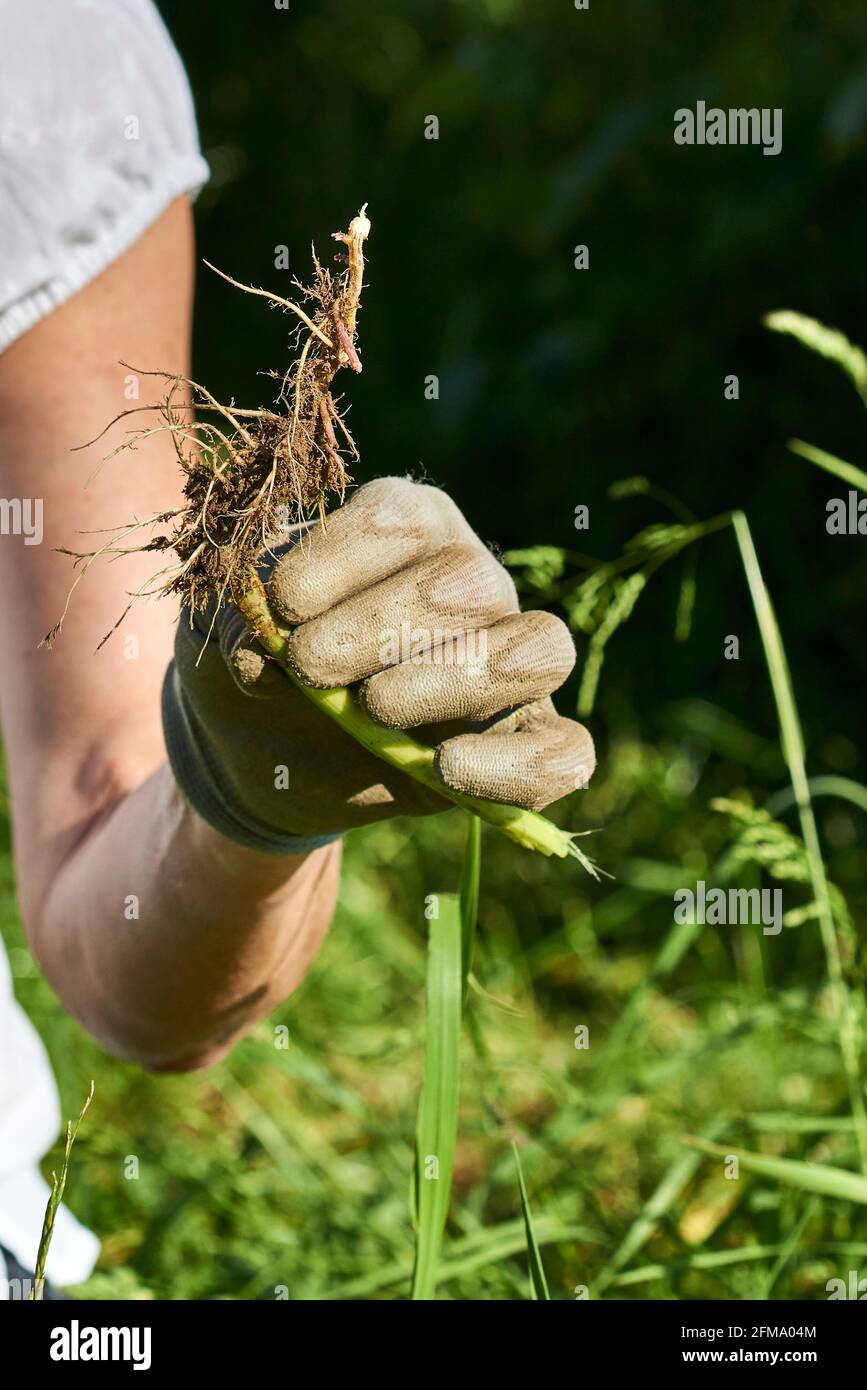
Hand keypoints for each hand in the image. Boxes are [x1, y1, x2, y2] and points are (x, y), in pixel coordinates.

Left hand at [163, 477, 595, 845]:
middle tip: (313, 667)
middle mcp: (473, 583)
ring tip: (375, 710)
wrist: (268, 751)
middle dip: (385, 625)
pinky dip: (517, 764)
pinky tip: (447, 769)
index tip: (282, 604)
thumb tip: (261, 653)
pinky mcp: (525, 741)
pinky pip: (565, 751)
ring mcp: (511, 663)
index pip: (401, 519)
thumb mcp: (225, 636)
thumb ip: (236, 627)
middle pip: (470, 581)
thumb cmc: (259, 665)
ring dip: (454, 678)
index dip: (344, 557)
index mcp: (404, 530)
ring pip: (540, 648)